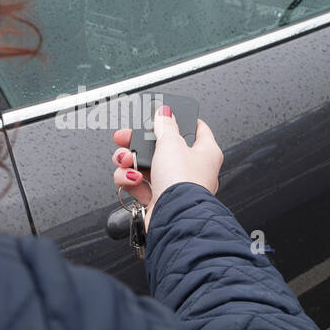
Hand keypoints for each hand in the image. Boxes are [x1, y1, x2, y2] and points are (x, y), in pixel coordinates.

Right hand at [110, 104, 222, 229]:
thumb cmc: (183, 183)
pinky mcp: (158, 200)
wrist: (173, 217)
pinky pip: (138, 185)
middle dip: (138, 144)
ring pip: (144, 166)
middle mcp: (191, 169)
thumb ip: (165, 125)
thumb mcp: (171, 143)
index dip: (178, 120)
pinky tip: (132, 180)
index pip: (195, 129)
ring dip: (130, 162)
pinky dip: (131, 182)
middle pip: (160, 147)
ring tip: (127, 162)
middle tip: (124, 139)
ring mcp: (174, 186)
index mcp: (205, 152)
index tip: (162, 116)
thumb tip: (165, 112)